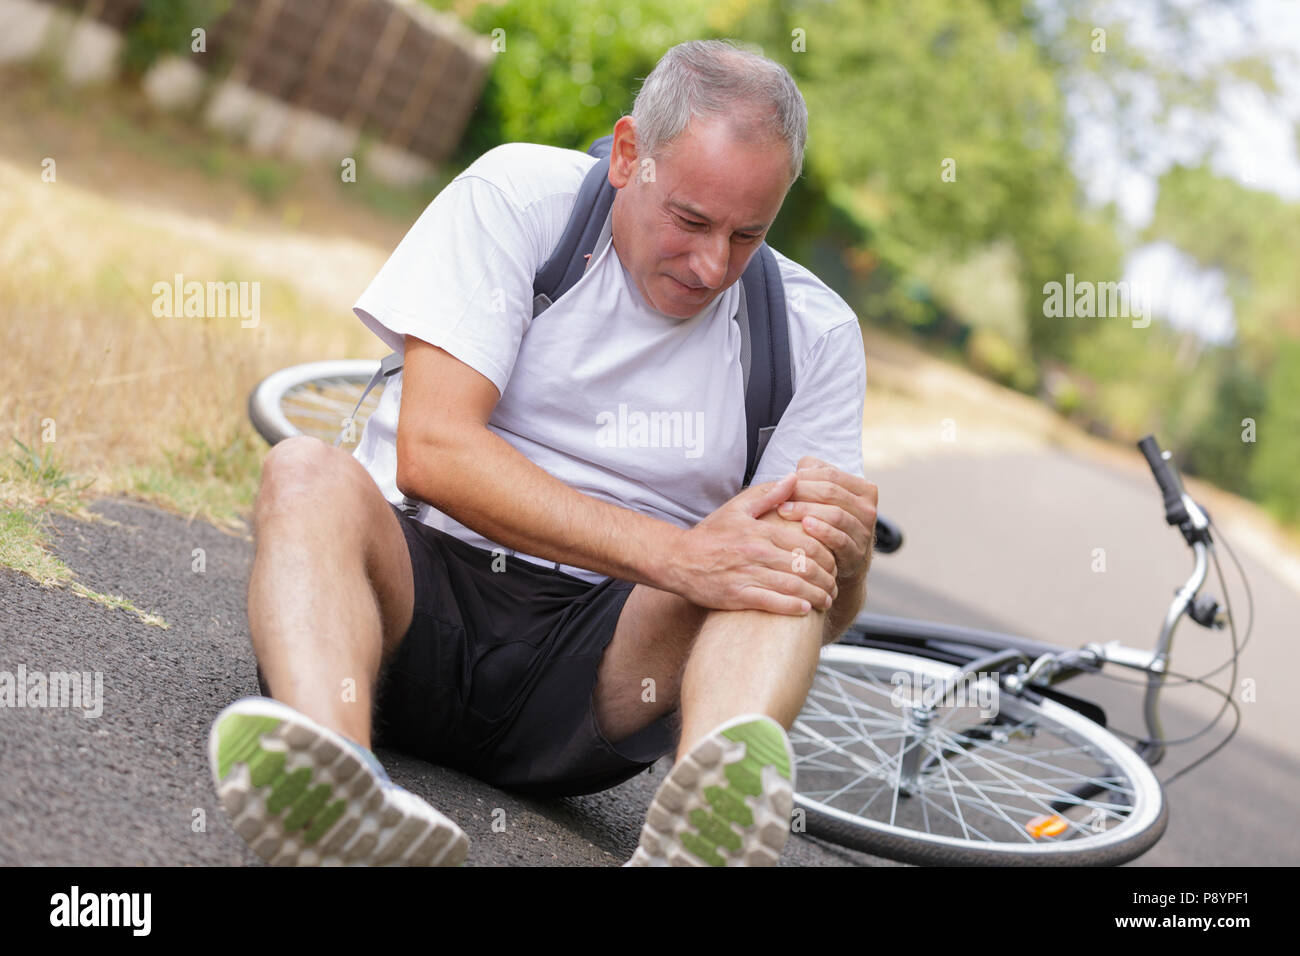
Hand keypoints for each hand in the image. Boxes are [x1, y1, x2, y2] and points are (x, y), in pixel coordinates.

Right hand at [667, 473, 838, 615]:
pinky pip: (771, 603)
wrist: (677, 559)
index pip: (806, 541)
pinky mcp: (736, 596)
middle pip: (804, 565)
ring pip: (792, 586)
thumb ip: (769, 494)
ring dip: (816, 595)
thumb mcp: (738, 508)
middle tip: (834, 585)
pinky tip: (805, 610)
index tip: (834, 563)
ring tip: (826, 601)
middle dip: (826, 578)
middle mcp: (756, 552)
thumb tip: (796, 478)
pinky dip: (792, 607)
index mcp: (760, 530)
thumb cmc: (710, 535)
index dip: (827, 554)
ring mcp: (746, 575)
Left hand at [774, 456, 877, 581]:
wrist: (840, 560)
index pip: (831, 475)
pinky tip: (804, 526)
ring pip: (835, 514)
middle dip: (801, 492)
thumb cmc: (825, 519)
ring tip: (783, 511)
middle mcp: (868, 509)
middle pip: (831, 492)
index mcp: (864, 489)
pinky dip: (821, 531)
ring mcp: (864, 532)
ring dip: (806, 511)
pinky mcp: (857, 554)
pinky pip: (840, 539)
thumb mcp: (824, 494)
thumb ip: (814, 474)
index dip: (805, 477)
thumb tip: (801, 469)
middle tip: (778, 498)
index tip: (784, 482)